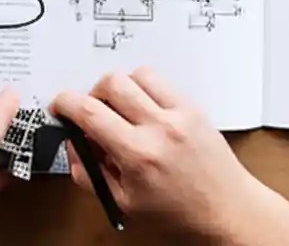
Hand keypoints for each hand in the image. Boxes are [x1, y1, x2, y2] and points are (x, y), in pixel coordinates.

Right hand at [52, 68, 288, 245]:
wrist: (228, 211)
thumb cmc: (181, 214)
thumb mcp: (124, 204)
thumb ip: (90, 173)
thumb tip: (74, 146)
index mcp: (138, 155)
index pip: (90, 111)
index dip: (66, 103)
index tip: (60, 105)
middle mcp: (160, 128)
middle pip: (111, 82)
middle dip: (92, 93)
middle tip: (93, 112)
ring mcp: (180, 114)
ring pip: (137, 73)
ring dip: (121, 87)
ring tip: (121, 109)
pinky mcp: (194, 108)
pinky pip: (161, 81)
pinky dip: (145, 88)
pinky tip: (144, 109)